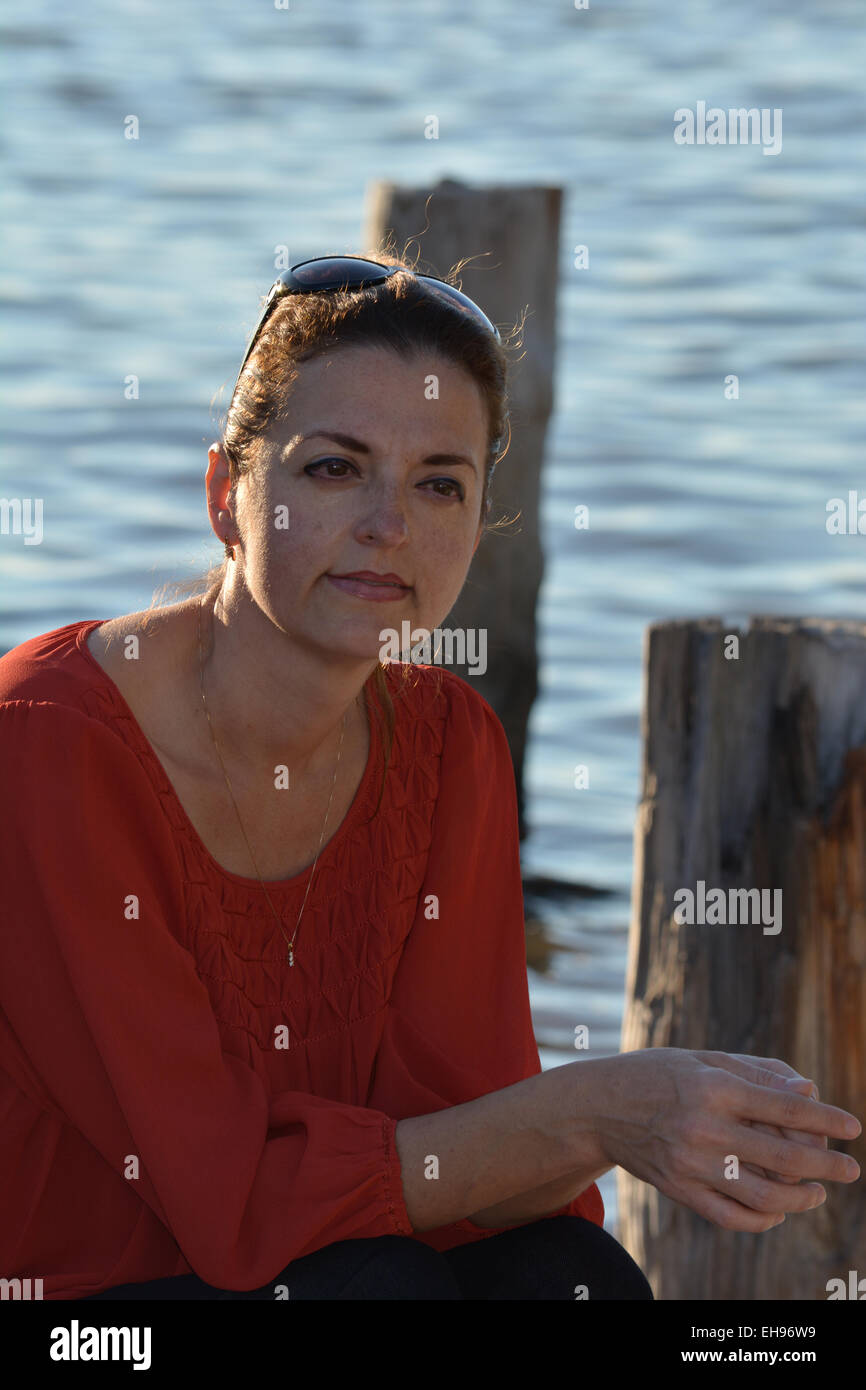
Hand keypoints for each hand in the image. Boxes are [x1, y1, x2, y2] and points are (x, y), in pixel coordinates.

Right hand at [595, 1048, 860, 1231]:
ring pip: (763, 1195)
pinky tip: (779, 1211)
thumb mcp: (704, 1059)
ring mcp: (691, 1163)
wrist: (598, 1107)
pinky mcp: (679, 1189)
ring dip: (801, 1198)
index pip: (784, 1108)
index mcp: (713, 1087)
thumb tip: (808, 1093)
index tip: (852, 1128)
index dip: (825, 1119)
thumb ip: (757, 1074)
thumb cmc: (657, 1074)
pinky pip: (732, 1216)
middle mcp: (704, 1127)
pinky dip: (764, 1219)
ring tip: (818, 1193)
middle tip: (849, 1169)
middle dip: (826, 1165)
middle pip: (783, 1157)